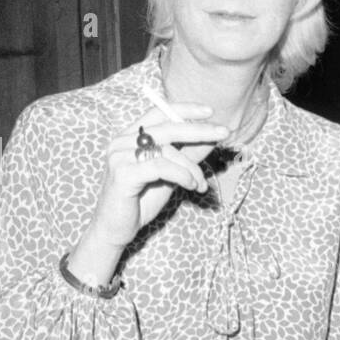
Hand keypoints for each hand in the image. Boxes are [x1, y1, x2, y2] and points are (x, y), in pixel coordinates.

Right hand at [67, 103, 229, 283]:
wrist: (115, 230)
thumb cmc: (140, 201)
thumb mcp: (169, 175)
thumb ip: (186, 155)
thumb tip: (210, 139)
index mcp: (129, 137)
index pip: (158, 112)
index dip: (183, 109)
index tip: (209, 111)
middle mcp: (121, 141)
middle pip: (167, 127)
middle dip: (199, 130)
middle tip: (224, 132)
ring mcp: (119, 156)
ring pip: (168, 151)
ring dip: (192, 168)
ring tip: (201, 185)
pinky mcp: (123, 174)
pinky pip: (162, 167)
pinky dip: (182, 175)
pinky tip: (191, 186)